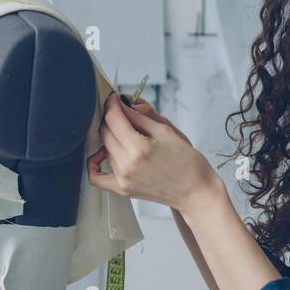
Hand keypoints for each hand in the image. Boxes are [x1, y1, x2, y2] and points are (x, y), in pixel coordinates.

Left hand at [88, 93, 222, 214]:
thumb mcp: (167, 130)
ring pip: (104, 148)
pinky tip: (101, 154)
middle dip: (112, 118)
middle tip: (124, 113)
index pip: (113, 118)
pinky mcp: (121, 189)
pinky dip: (95, 163)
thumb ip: (141, 115)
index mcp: (139, 147)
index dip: (112, 103)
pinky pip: (96, 176)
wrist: (194, 190)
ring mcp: (122, 178)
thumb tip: (123, 103)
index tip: (115, 98)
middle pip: (105, 131)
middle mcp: (126, 164)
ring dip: (112, 137)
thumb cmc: (187, 161)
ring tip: (130, 136)